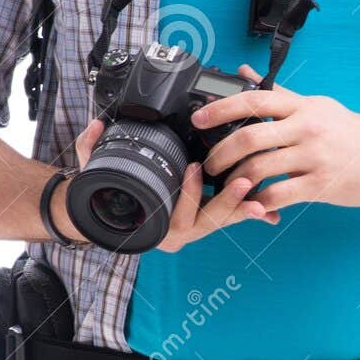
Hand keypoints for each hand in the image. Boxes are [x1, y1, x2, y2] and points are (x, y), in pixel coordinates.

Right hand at [72, 116, 278, 253]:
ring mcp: (193, 230)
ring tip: (257, 193)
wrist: (108, 219)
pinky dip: (245, 215)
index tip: (192, 168)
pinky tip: (266, 210)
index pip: (174, 214)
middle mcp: (174, 233)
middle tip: (241, 181)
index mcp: (153, 224)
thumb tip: (96, 126)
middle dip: (225, 203)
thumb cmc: (107, 197)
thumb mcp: (95, 173)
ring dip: (240, 208)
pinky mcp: (207, 223)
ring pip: (221, 223)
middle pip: (206, 222)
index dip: (186, 194)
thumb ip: (92, 148)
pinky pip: (228, 222)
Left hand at [193, 63, 359, 212]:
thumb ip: (281, 95)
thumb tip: (246, 73)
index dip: (221, 108)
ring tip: (227, 187)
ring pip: (260, 168)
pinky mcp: (322, 184)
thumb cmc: (353, 132)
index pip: (254, 100)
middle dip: (221, 153)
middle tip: (209, 165)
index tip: (198, 119)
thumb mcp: (318, 107)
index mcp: (303, 107)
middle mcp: (307, 128)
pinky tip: (252, 206)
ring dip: (236, 181)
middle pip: (250, 136)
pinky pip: (280, 195)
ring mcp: (315, 156)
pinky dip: (260, 203)